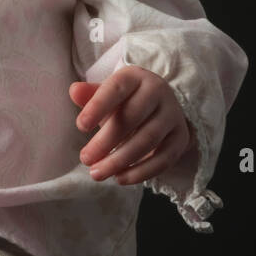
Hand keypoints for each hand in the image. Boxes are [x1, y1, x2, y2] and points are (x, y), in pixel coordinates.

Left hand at [70, 66, 189, 184]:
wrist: (156, 107)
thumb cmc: (122, 101)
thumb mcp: (105, 94)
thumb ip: (89, 95)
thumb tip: (74, 91)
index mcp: (135, 77)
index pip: (116, 89)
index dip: (98, 107)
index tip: (80, 126)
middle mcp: (158, 92)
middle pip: (132, 118)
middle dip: (105, 142)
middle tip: (85, 159)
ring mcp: (172, 115)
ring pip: (147, 140)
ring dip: (120, 160)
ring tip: (97, 173)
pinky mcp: (181, 137)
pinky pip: (164, 158)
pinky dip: (141, 172)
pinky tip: (120, 178)